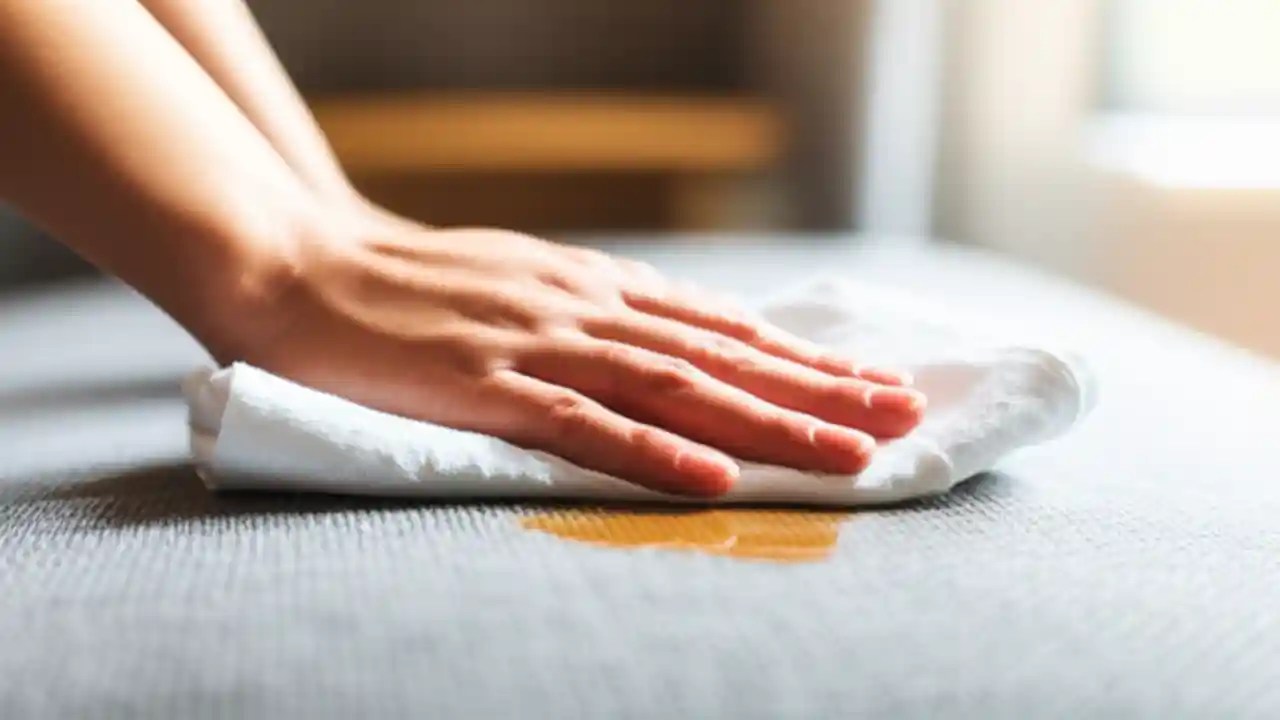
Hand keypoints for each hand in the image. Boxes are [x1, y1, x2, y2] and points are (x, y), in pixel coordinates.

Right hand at [222, 223, 926, 496]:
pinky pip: (582, 425)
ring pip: (677, 387)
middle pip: (723, 356)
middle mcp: (585, 308)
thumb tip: (664, 338)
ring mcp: (540, 344)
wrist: (303, 264)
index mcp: (594, 287)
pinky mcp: (488, 386)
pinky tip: (710, 478)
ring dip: (768, 421)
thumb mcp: (523, 282)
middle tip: (901, 416)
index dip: (803, 355)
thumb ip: (593, 310)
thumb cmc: (411, 287)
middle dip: (819, 390)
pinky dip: (650, 452)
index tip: (873, 380)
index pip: (722, 326)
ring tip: (845, 453)